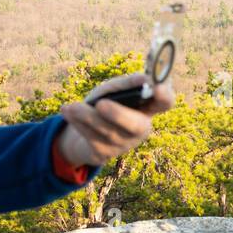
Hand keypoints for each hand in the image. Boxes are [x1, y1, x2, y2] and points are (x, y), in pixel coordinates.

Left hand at [56, 72, 174, 166]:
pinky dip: (77, 123)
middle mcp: (140, 128)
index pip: (165, 103)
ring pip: (107, 132)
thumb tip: (144, 79)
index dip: (165, 97)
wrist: (84, 129)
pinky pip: (91, 138)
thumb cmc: (107, 103)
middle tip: (101, 104)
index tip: (156, 88)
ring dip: (86, 116)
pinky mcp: (105, 154)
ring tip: (70, 107)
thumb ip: (127, 85)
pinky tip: (67, 111)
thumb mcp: (114, 90)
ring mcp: (124, 144)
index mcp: (147, 108)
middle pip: (136, 126)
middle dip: (119, 115)